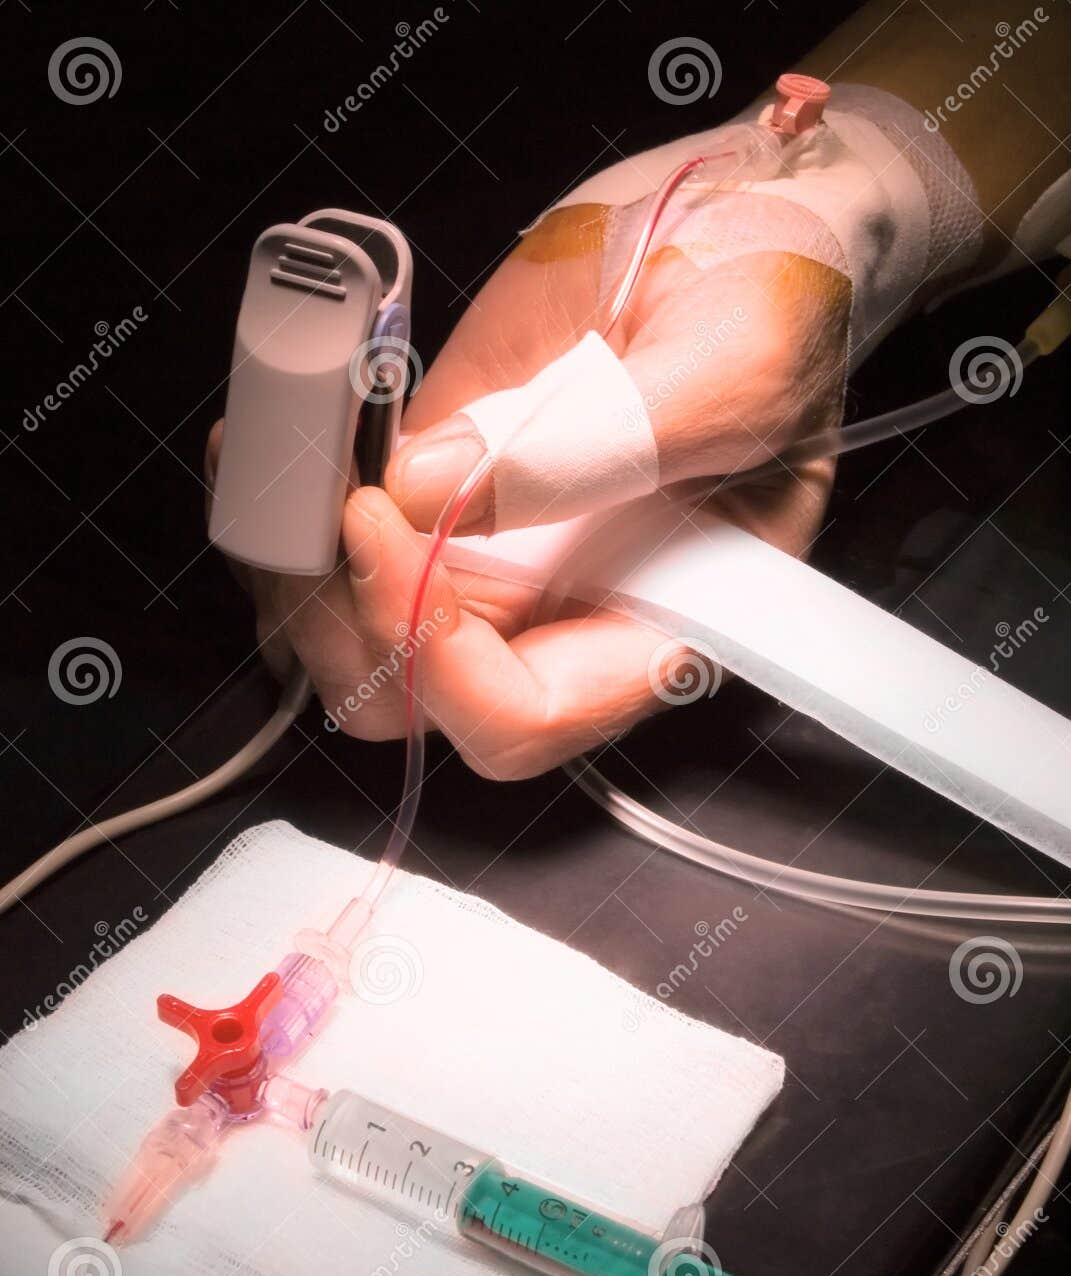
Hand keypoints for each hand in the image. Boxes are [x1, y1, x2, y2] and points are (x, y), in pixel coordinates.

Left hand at [209, 156, 849, 777]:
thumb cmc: (778, 299)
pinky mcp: (430, 485)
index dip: (434, 658)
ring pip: (346, 636)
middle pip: (407, 700)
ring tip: (277, 439)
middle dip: (338, 617)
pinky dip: (281, 498)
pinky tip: (272, 422)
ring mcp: (481, 555)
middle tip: (314, 497)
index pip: (519, 716)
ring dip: (288, 563)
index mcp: (648, 625)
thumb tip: (429, 489)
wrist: (743, 220)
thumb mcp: (728, 362)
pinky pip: (328, 544)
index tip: (383, 526)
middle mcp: (552, 613)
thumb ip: (601, 442)